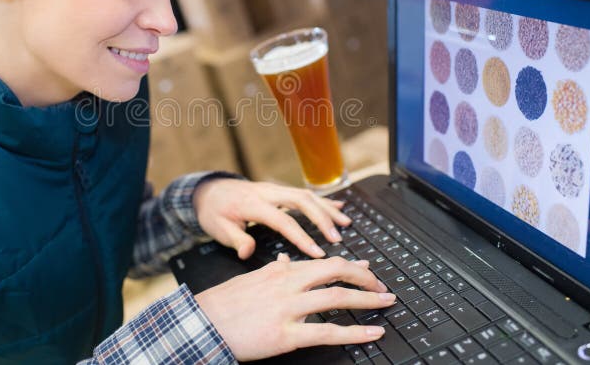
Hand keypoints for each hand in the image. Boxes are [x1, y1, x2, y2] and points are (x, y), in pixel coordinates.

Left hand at [192, 178, 350, 259]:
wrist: (208, 190)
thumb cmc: (214, 212)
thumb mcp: (217, 229)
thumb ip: (235, 239)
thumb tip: (247, 252)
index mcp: (252, 204)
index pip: (282, 220)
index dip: (301, 237)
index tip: (317, 252)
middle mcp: (267, 192)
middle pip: (301, 200)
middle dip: (322, 218)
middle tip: (337, 237)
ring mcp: (274, 189)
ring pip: (306, 194)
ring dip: (327, 208)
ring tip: (345, 223)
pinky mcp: (278, 190)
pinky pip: (304, 193)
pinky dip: (322, 200)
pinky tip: (339, 207)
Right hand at [195, 255, 393, 360]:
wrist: (202, 323)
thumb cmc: (224, 304)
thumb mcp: (250, 277)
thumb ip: (273, 267)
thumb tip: (286, 257)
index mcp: (281, 270)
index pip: (323, 261)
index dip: (350, 264)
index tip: (368, 267)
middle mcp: (288, 284)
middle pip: (336, 271)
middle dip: (365, 277)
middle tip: (382, 286)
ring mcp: (289, 308)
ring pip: (337, 297)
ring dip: (368, 300)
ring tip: (387, 303)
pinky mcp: (286, 334)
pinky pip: (328, 332)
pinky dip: (355, 332)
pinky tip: (372, 334)